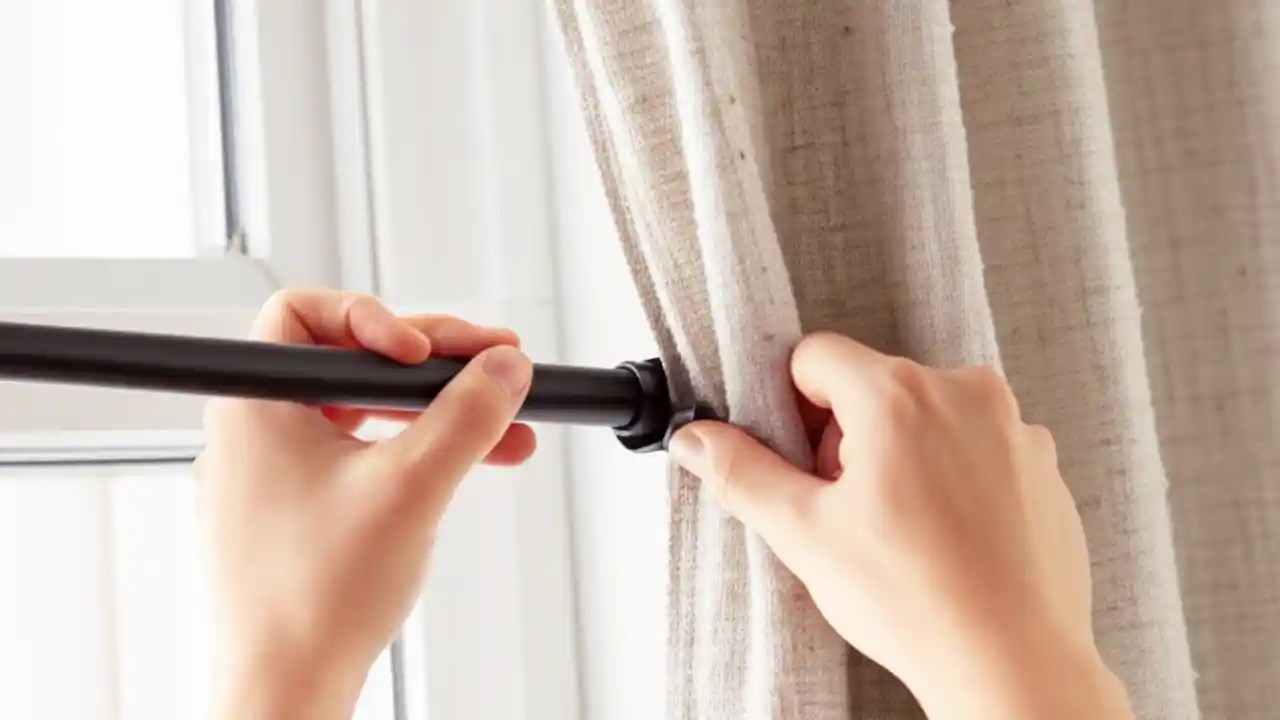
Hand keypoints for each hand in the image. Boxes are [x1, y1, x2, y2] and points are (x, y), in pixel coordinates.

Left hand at [199, 289, 534, 719]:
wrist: (287, 689)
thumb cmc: (312, 600)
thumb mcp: (412, 486)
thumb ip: (468, 415)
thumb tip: (505, 368)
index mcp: (254, 405)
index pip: (308, 313)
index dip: (379, 318)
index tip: (428, 353)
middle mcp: (255, 431)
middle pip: (351, 361)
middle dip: (434, 367)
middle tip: (493, 368)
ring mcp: (276, 474)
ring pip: (365, 413)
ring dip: (438, 414)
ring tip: (505, 425)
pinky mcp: (300, 511)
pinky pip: (362, 457)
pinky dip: (416, 453)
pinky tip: (471, 463)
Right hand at [668, 333, 1130, 719]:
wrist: (1012, 664)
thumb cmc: (915, 600)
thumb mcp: (804, 533)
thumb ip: (742, 472)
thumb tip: (697, 439)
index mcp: (899, 395)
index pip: (816, 357)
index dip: (793, 409)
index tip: (804, 463)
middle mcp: (966, 393)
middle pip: (874, 386)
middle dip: (848, 437)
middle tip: (847, 508)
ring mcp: (1014, 428)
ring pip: (928, 417)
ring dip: (903, 455)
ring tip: (902, 531)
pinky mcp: (1043, 465)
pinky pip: (979, 448)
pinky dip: (955, 478)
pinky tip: (946, 538)